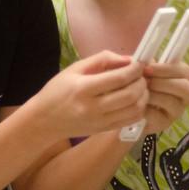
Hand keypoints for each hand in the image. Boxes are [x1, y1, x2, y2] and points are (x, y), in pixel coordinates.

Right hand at [30, 50, 148, 140]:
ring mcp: (100, 121)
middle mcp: (93, 107)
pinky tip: (135, 99)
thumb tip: (127, 59)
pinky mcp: (104, 130)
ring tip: (140, 86)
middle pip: (130, 95)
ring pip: (134, 110)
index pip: (119, 78)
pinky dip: (139, 108)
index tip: (139, 63)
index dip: (135, 69)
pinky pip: (130, 120)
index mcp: (83, 88)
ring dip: (143, 96)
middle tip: (141, 75)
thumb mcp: (74, 68)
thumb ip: (101, 59)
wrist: (44, 120)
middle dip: (142, 82)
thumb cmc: (57, 90)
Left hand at [142, 60, 188, 134]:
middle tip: (145, 81)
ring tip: (139, 91)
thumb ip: (147, 64)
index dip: (168, 69)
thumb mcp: (142, 69)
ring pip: (172, 102)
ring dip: (153, 94)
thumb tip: (145, 62)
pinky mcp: (163, 124)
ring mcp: (175, 112)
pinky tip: (135, 103)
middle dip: (163, 82)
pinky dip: (145, 108)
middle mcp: (184, 97)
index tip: (148, 68)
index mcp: (182, 79)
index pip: (187, 72)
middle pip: (186, 89)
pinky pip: (158, 116)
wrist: (124, 104)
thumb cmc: (137, 82)